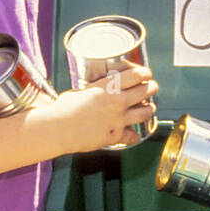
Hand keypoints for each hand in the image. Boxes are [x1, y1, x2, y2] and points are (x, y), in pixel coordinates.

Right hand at [38, 65, 158, 152]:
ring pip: (146, 112)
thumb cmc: (63, 108)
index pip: (138, 74)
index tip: (147, 74)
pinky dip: (134, 136)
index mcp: (109, 86)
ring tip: (148, 108)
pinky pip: (133, 136)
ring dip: (149, 109)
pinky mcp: (115, 135)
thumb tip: (101, 88)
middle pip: (147, 91)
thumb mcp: (81, 90)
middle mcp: (118, 101)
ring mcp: (118, 119)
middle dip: (152, 88)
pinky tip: (133, 135)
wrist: (57, 128)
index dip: (146, 73)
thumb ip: (97, 89)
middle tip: (151, 89)